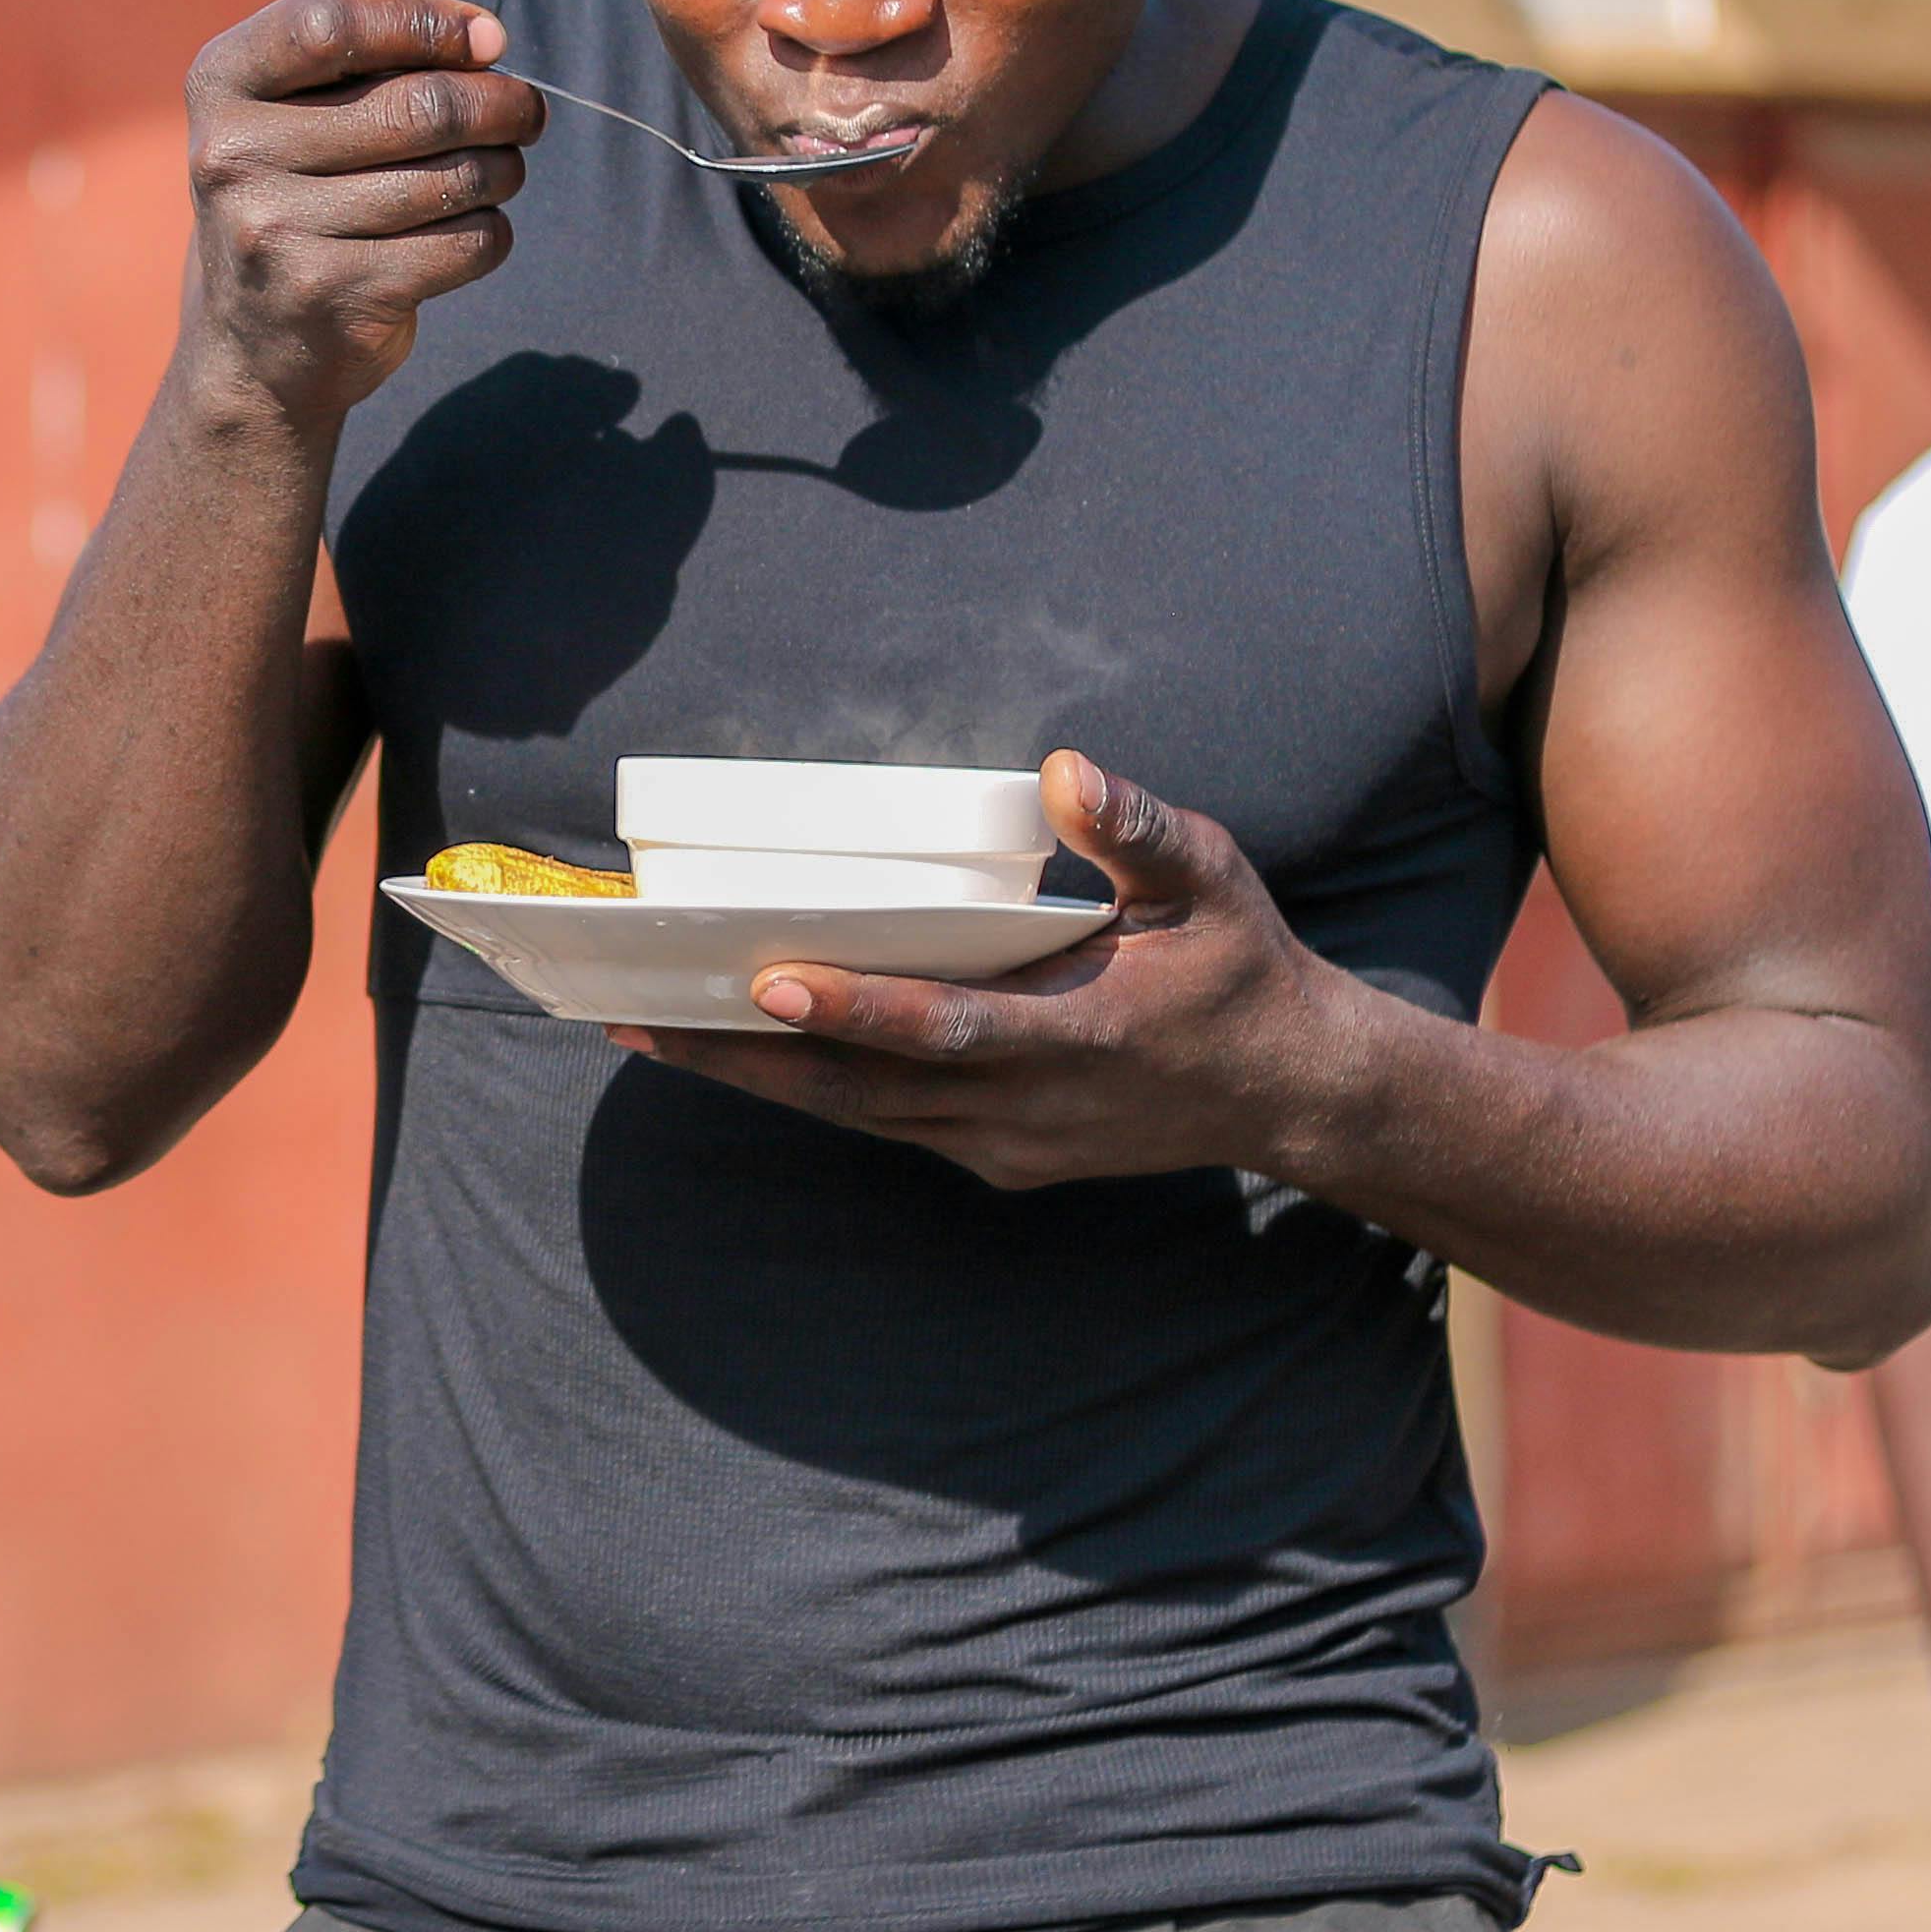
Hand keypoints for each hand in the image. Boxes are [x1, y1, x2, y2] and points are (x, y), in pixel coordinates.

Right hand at [176, 0, 535, 434]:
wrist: (260, 340)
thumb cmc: (301, 176)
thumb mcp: (308, 81)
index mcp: (218, 79)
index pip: (332, 17)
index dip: (429, 22)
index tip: (485, 40)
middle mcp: (227, 154)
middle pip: (416, 105)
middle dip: (499, 105)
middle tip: (526, 112)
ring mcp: (270, 232)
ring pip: (450, 179)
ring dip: (503, 171)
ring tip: (500, 169)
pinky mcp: (327, 297)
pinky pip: (460, 245)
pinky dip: (490, 234)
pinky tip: (470, 231)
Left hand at [619, 751, 1394, 1193]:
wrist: (1292, 1091)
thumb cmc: (1239, 965)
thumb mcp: (1212, 881)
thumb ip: (1139, 830)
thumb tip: (1067, 772)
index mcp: (1077, 1035)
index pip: (943, 1028)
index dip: (855, 1008)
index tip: (768, 977)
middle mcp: (1028, 1106)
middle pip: (862, 1089)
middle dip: (746, 1056)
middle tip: (638, 1012)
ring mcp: (1008, 1143)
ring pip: (858, 1116)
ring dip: (758, 1077)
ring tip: (653, 1029)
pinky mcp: (998, 1158)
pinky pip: (885, 1124)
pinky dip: (812, 1091)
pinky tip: (742, 1052)